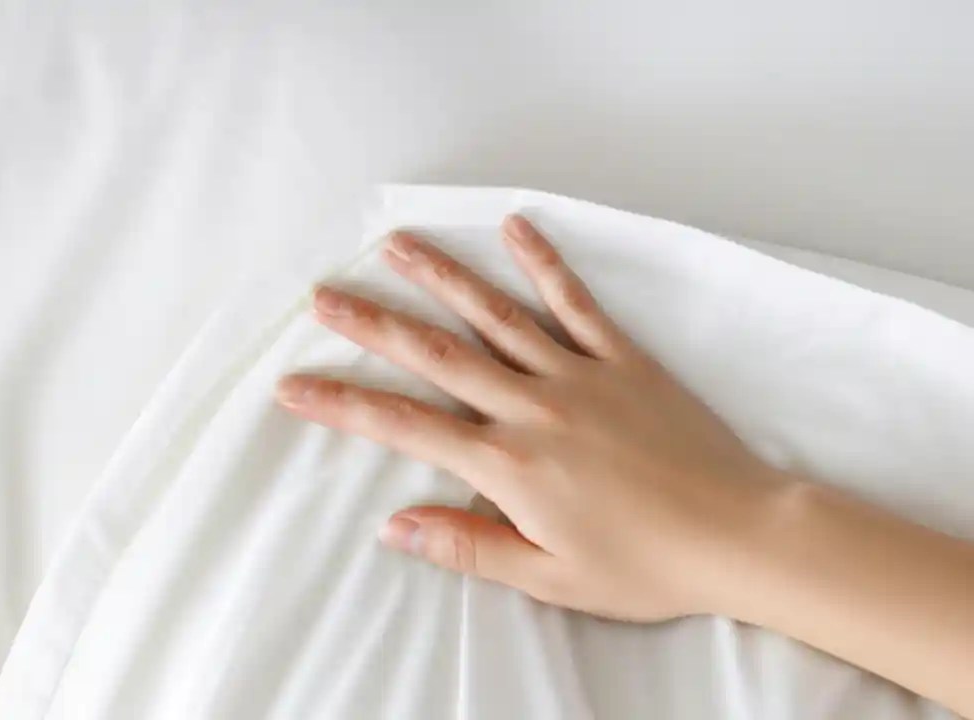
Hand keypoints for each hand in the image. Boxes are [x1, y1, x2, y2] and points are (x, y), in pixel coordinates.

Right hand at [275, 215, 788, 621]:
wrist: (739, 534)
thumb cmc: (645, 565)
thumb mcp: (548, 575)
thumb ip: (467, 546)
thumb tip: (395, 526)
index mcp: (508, 464)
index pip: (405, 426)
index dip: (343, 405)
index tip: (296, 387)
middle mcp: (532, 407)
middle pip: (435, 355)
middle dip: (372, 324)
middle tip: (324, 295)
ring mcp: (577, 374)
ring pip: (494, 315)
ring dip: (440, 277)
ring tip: (396, 244)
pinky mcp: (621, 359)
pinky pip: (574, 302)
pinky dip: (543, 264)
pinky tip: (514, 228)